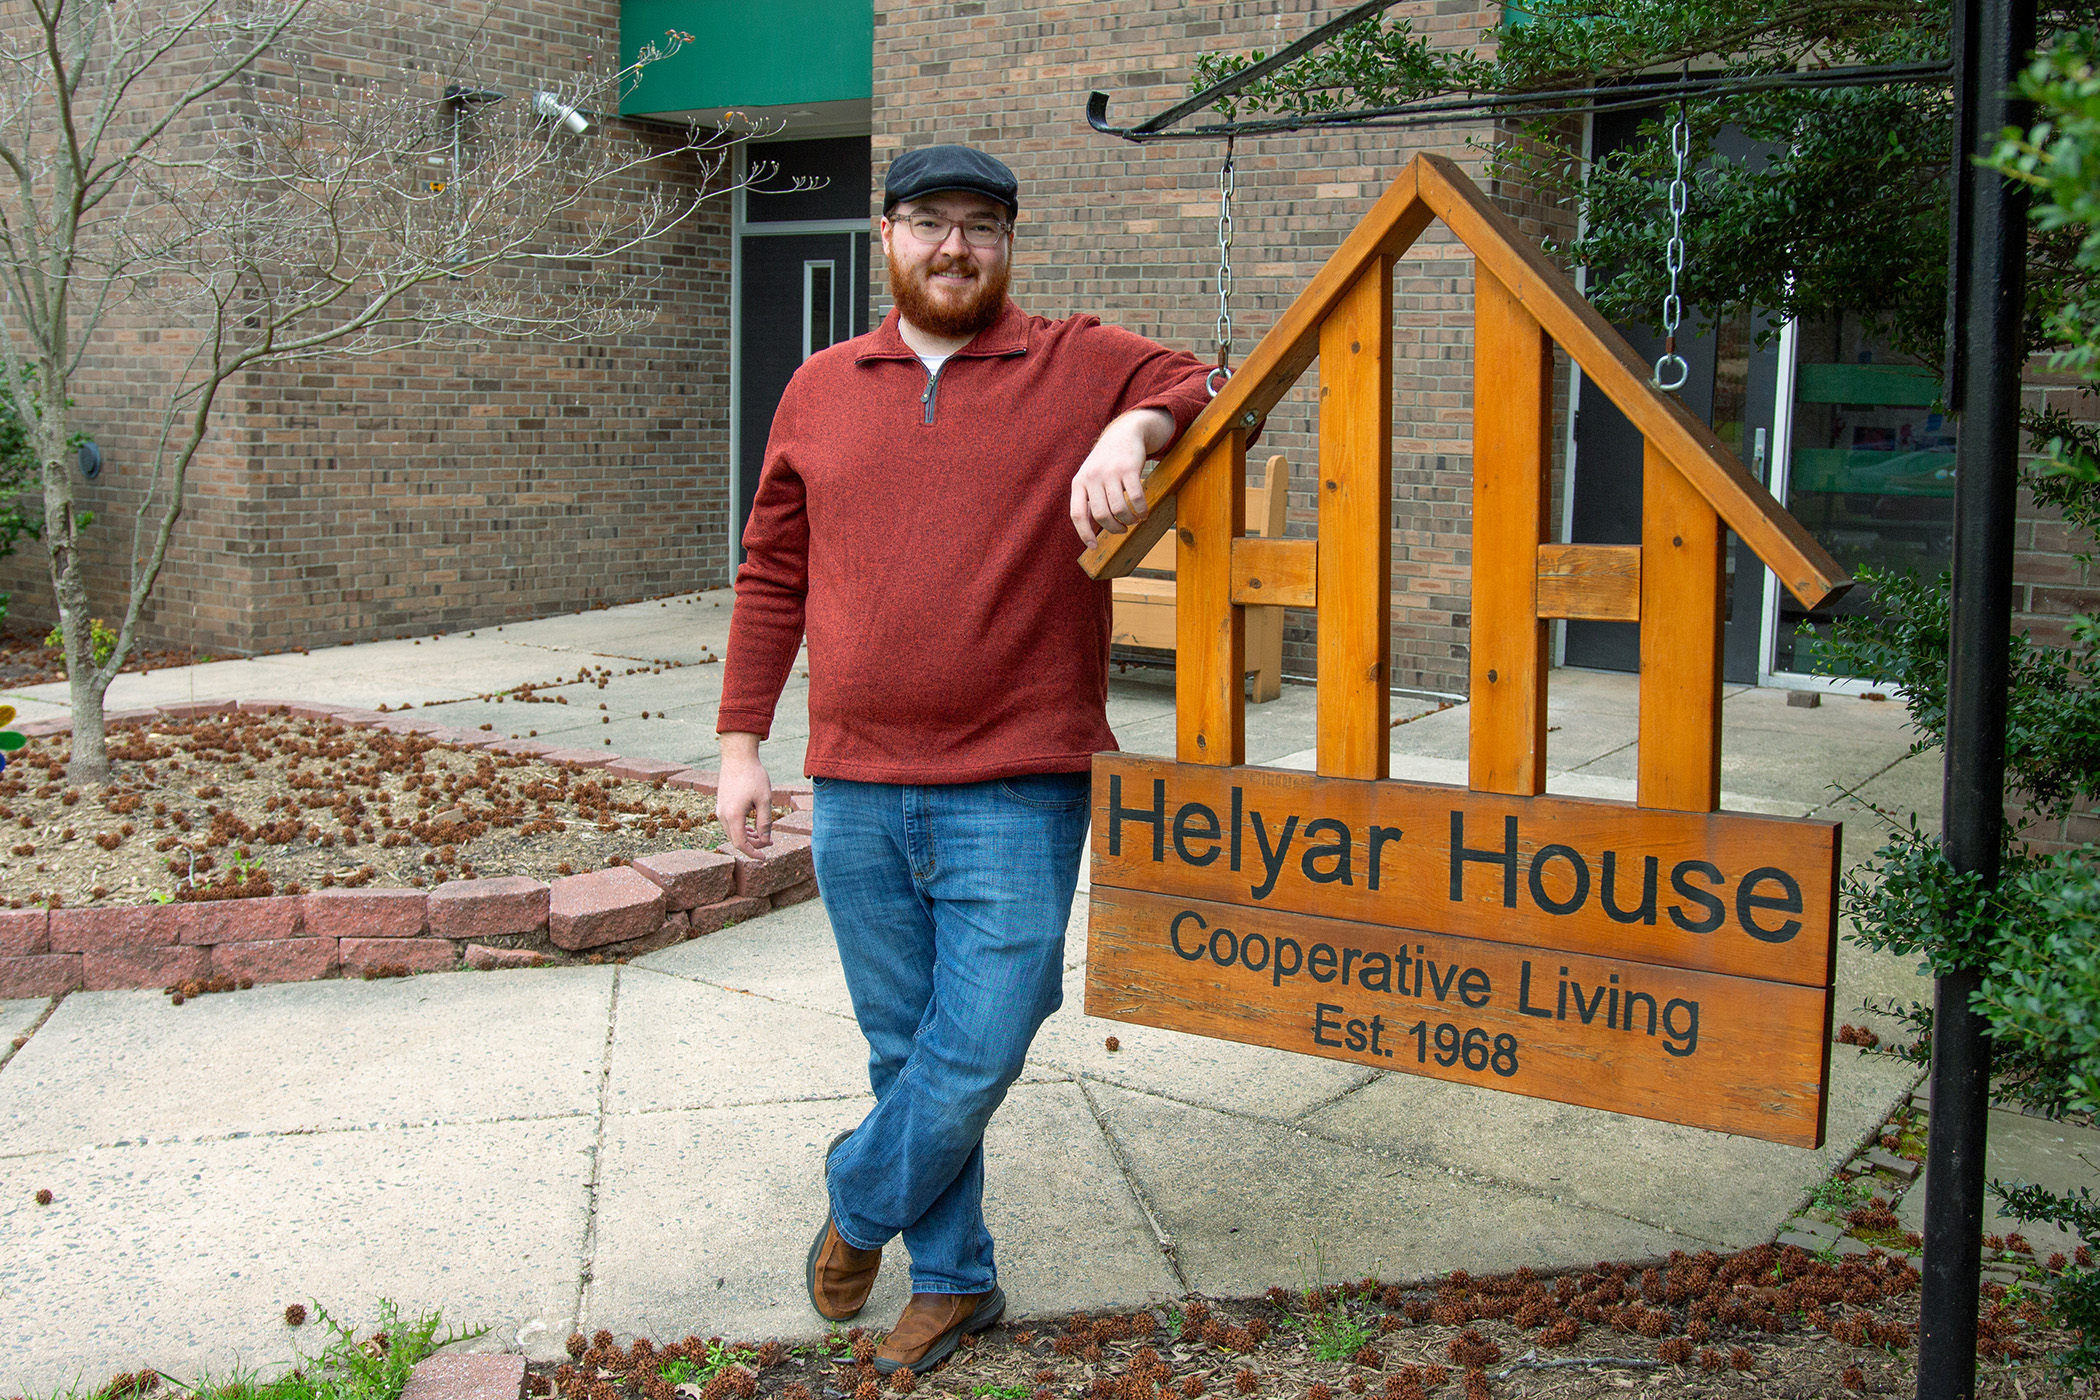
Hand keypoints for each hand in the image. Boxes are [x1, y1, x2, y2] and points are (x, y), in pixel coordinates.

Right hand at [715, 731, 773, 857]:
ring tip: (764, 835)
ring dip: (747, 837)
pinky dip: (741, 828)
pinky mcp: (721, 804)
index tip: (765, 858)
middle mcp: (722, 815)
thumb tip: (765, 841)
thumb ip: (765, 822)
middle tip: (770, 842)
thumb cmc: (753, 776)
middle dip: (753, 845)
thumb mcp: (764, 800)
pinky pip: (730, 823)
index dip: (753, 853)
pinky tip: (753, 827)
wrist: (737, 756)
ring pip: (732, 832)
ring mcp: (720, 809)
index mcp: (733, 816)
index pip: (741, 844)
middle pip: (736, 840)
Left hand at [1070, 408, 1172, 546]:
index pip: (1077, 514)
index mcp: (1079, 482)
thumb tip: (1089, 531)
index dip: (1084, 534)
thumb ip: (1087, 500)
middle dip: (1114, 528)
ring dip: (1129, 520)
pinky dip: (1141, 510)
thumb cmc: (1105, 463)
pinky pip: (1136, 498)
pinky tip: (1144, 512)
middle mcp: (1092, 477)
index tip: (1094, 547)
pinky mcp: (1129, 469)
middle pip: (1101, 515)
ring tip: (1134, 520)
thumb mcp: (1089, 477)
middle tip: (1122, 529)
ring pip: (1119, 509)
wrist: (1123, 434)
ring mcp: (1110, 472)